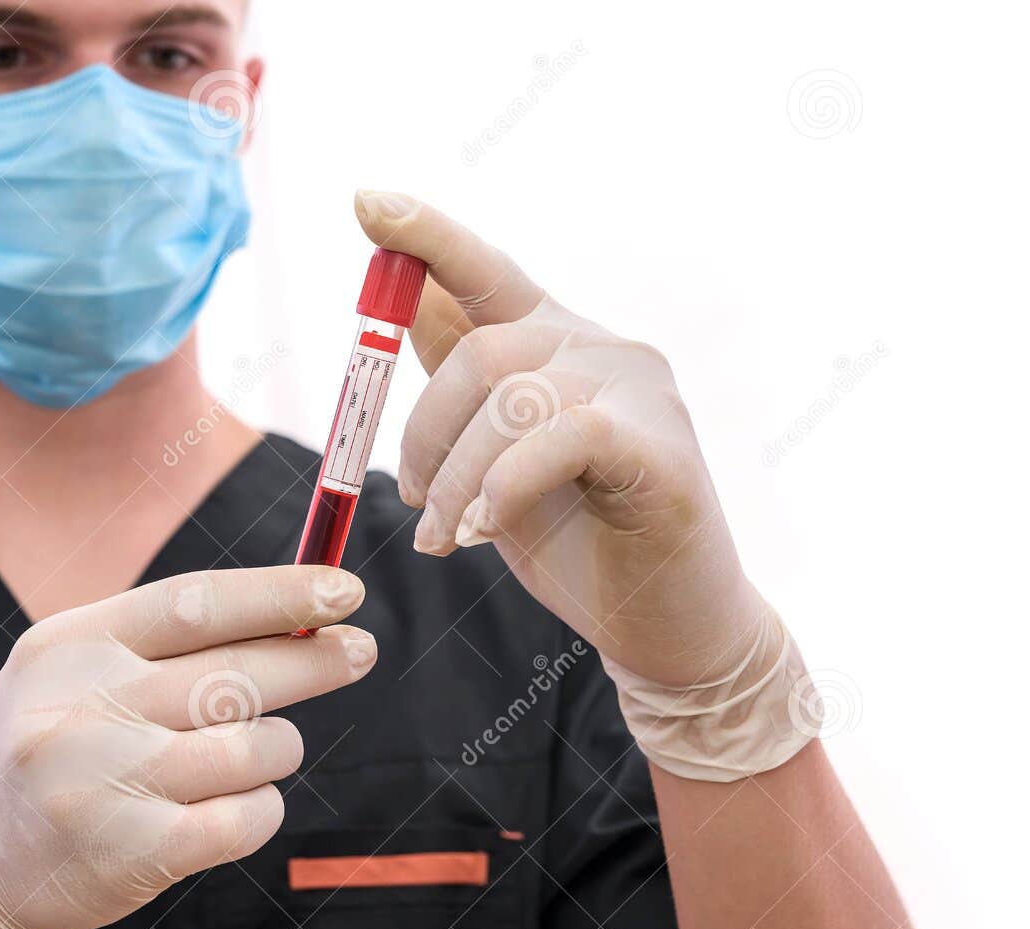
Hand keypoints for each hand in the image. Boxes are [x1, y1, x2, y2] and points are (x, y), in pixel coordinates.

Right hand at [0, 565, 374, 928]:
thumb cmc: (46, 750)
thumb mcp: (73, 671)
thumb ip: (167, 642)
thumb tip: (299, 613)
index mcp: (71, 644)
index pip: (196, 603)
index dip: (281, 592)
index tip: (344, 587)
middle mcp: (84, 707)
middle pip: (236, 673)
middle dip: (313, 658)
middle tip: (358, 651)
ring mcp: (105, 783)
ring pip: (253, 747)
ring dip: (275, 749)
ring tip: (251, 754)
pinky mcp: (133, 853)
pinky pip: (247, 817)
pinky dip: (261, 809)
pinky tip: (238, 806)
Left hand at [354, 191, 811, 780]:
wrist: (665, 625)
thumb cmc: (579, 544)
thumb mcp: (493, 461)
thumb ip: (459, 385)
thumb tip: (402, 304)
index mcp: (558, 346)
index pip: (487, 269)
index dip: (425, 234)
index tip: (364, 202)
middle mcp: (603, 349)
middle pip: (482, 349)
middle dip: (425, 431)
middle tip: (415, 507)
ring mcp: (640, 391)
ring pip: (511, 398)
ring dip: (458, 476)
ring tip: (446, 538)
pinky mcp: (660, 446)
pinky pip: (558, 436)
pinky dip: (503, 486)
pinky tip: (484, 529)